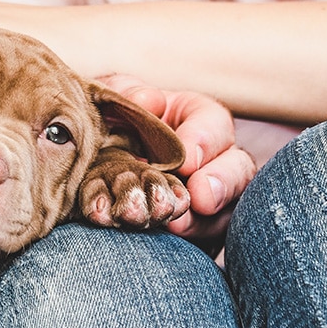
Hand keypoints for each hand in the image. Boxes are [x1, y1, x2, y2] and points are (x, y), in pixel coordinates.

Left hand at [100, 75, 256, 254]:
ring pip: (227, 205)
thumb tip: (148, 99)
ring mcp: (208, 192)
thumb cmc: (105, 121)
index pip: (213, 121)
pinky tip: (172, 234)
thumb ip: (127, 93)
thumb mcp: (112, 100)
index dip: (204, 139)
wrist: (89, 162)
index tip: (186, 159)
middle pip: (238, 166)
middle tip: (201, 197)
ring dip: (205, 216)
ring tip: (178, 223)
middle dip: (222, 182)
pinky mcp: (199, 224)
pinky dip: (192, 235)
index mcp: (192, 117)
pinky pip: (209, 233)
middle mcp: (210, 155)